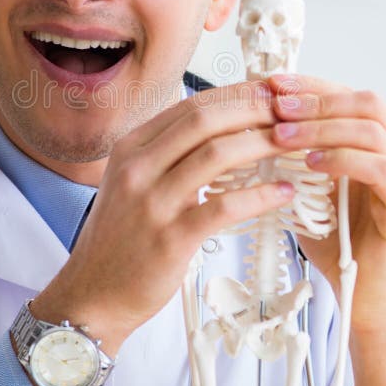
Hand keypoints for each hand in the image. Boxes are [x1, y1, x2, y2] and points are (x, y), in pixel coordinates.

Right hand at [31, 82, 304, 353]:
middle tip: (288, 109)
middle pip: (205, 120)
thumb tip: (219, 129)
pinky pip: (224, 207)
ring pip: (216, 155)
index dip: (235, 94)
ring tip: (293, 142)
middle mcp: (138, 167)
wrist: (93, 293)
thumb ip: (166, 154)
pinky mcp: (170, 239)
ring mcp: (152, 202)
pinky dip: (260, 196)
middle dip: (253, 108)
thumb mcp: (131, 182)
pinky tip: (283, 193)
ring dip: (261, 143)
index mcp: (131, 148)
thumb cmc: (120, 239)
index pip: (190, 106)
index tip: (268, 91)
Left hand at [268, 74, 385, 331]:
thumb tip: (256, 119)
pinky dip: (342, 159)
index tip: (273, 84)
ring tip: (282, 135)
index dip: (312, 85)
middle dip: (317, 100)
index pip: (350, 94)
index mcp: (383, 143)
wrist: (364, 298)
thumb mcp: (310, 186)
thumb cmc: (335, 242)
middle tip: (277, 106)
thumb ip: (298, 153)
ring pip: (371, 130)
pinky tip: (311, 164)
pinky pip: (379, 168)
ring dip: (321, 128)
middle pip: (366, 102)